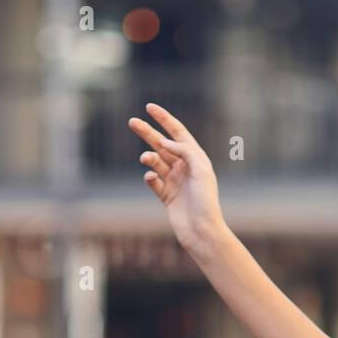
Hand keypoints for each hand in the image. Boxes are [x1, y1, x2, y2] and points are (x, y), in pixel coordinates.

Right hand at [128, 103, 227, 257]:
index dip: (164, 119)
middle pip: (162, 144)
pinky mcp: (166, 196)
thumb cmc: (205, 201)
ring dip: (149, 157)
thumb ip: (184, 151)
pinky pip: (153, 181)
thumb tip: (164, 141)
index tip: (149, 107)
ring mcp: (174, 181)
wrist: (201, 230)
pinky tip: (150, 178)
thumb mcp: (200, 170)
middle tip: (132, 122)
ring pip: (156, 162)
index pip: (178, 133)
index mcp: (196, 158)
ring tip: (146, 158)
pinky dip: (149, 177)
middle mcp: (185, 167)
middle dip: (147, 133)